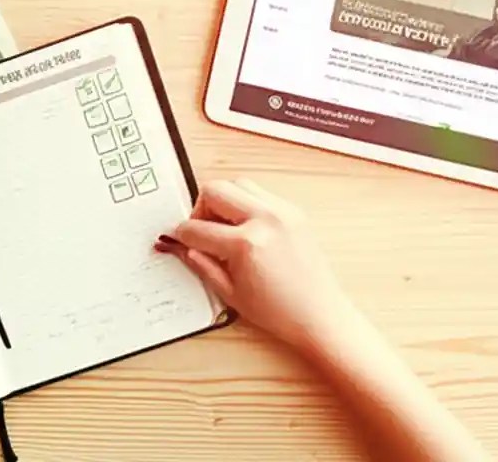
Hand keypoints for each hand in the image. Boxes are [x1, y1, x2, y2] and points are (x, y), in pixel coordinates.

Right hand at [157, 179, 356, 351]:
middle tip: (202, 230)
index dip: (181, 235)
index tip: (178, 238)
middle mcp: (265, 219)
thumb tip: (181, 246)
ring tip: (224, 228)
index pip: (197, 228)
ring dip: (224, 201)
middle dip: (200, 209)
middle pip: (214, 189)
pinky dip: (246, 204)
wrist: (318, 314)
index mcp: (246, 244)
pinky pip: (260, 193)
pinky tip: (245, 228)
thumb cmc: (280, 311)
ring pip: (238, 184)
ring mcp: (283, 212)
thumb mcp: (230, 293)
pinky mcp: (294, 212)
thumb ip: (201, 264)